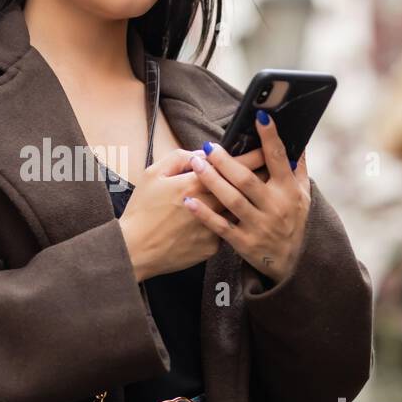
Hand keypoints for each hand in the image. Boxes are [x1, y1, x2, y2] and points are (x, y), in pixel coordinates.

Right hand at [117, 145, 265, 280]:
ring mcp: (213, 228)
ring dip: (245, 202)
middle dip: (256, 178)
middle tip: (267, 170)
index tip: (264, 151)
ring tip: (249, 196)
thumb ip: (180, 158)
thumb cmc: (141, 211)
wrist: (135, 251)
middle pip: (242, 188)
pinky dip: (222, 224)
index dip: (252, 157)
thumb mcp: (153, 174)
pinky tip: (216, 223)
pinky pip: (223, 231)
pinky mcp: (212, 247)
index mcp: (195, 184)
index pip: (232, 166)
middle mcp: (209, 205)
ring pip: (237, 210)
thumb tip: (203, 154)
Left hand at [183, 114, 311, 284]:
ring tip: (195, 164)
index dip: (270, 138)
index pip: (279, 159)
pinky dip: (205, 214)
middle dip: (227, 162)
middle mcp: (274, 207)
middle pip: (247, 180)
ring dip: (212, 181)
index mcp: (288, 191)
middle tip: (209, 146)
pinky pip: (221, 227)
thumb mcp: (303, 196)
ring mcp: (259, 226)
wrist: (295, 263)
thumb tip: (297, 140)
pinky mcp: (244, 243)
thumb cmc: (296, 223)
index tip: (260, 117)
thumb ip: (298, 168)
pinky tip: (188, 201)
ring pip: (232, 201)